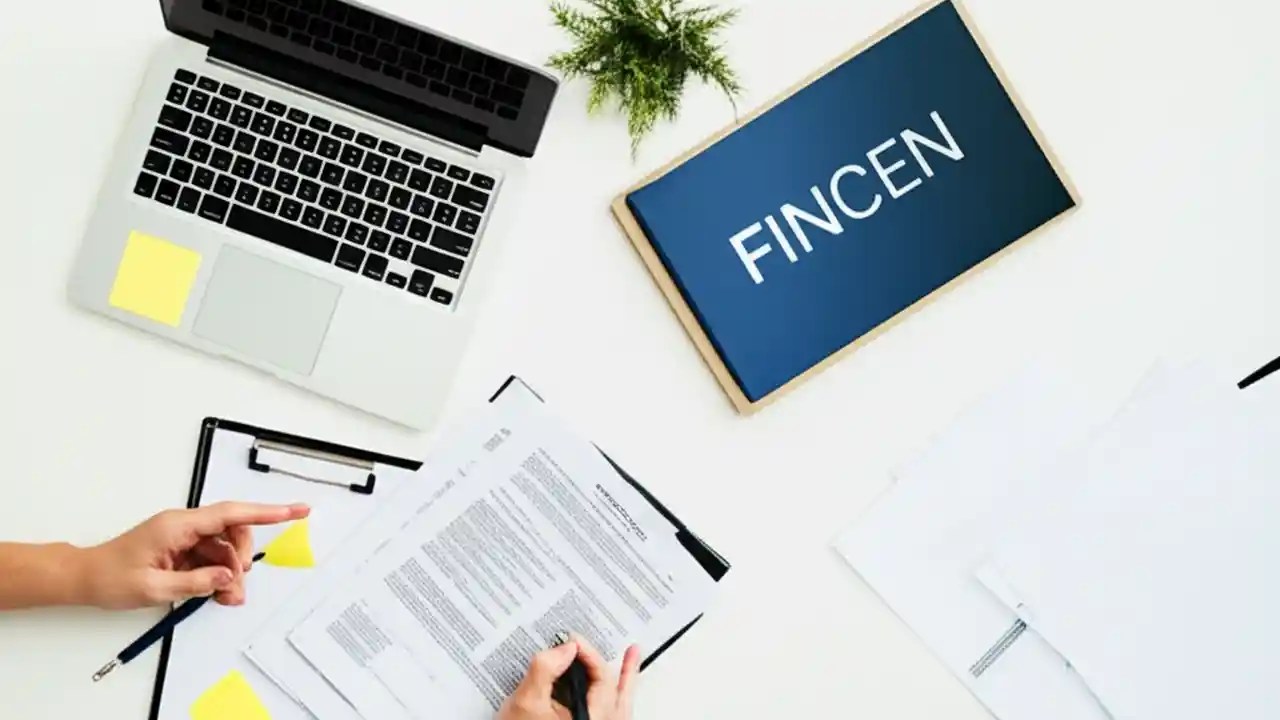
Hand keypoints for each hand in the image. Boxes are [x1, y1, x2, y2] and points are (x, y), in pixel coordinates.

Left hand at [82, 502, 309, 608]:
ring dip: (231, 573)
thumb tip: (229, 577)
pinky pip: (212, 559)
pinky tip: (217, 594)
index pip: (231, 514)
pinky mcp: (182, 550)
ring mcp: (184, 537)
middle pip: (233, 532)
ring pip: (224, 549)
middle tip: (236, 587)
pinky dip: (218, 577)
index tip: (295, 510)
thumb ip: (196, 582)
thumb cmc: (110, 578)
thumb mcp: (155, 587)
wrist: (84, 578)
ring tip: (226, 598)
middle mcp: (185, 525)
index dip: (267, 512)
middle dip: (242, 558)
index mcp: (178, 525)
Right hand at [497, 637, 640, 719]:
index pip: (602, 681)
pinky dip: (616, 695)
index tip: (573, 641)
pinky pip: (612, 713)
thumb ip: (545, 670)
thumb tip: (566, 649)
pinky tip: (619, 685)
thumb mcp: (526, 701)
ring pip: (619, 705)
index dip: (590, 655)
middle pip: (615, 693)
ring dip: (624, 679)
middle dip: (611, 665)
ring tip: (631, 656)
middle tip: (597, 645)